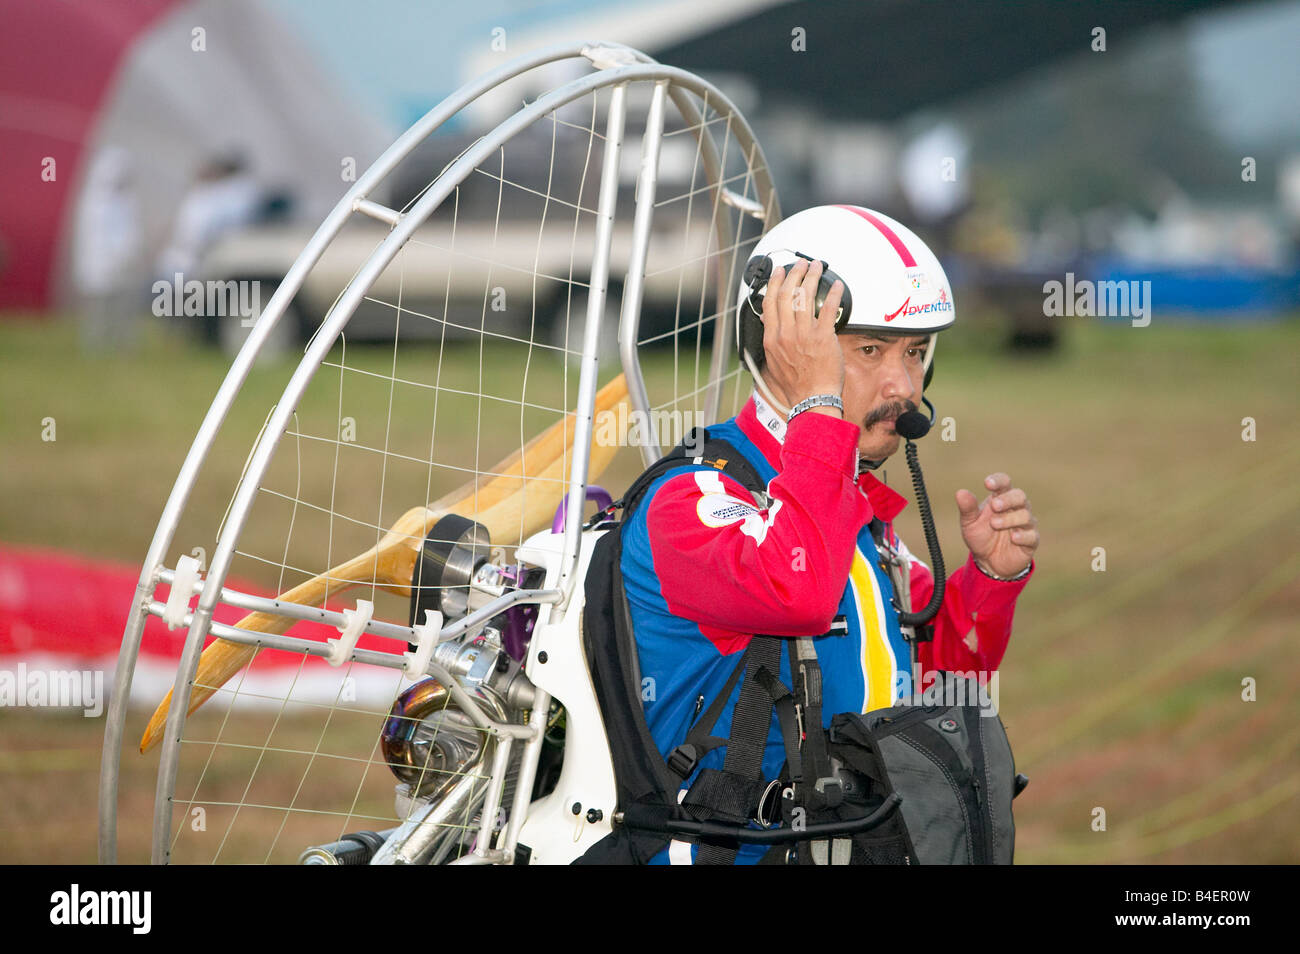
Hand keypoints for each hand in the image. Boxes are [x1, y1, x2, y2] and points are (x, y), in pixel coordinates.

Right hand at [759, 258, 845, 409]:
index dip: (774, 282)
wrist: (812, 398)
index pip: (770, 301)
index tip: (780, 271)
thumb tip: (767, 320)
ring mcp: (805, 334)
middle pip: (787, 293)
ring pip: (805, 296)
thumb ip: (771, 337)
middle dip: (794, 273)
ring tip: (818, 266)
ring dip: (812, 277)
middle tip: (802, 263)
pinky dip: (832, 294)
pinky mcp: (824, 337)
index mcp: (772, 337)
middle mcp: (786, 333)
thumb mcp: (775, 360)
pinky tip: (836, 285)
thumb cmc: (796, 383)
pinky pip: (827, 309)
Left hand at [956, 473, 1037, 577]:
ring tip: (994, 524)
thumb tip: (960, 493)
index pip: (1004, 483)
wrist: (988, 562)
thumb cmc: (981, 536)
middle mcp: (1016, 508)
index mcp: (1000, 499)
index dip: (998, 481)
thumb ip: (967, 508)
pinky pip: (1032, 536)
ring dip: (1010, 519)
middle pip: (1019, 496)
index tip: (988, 483)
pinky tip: (1013, 537)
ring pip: (1025, 515)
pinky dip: (1023, 535)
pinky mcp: (1031, 540)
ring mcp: (1025, 524)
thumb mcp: (969, 523)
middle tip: (995, 505)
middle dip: (1008, 499)